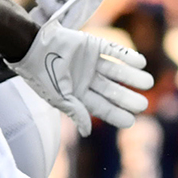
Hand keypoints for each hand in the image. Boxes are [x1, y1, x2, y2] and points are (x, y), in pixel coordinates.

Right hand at [13, 5, 153, 135]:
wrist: (30, 47)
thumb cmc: (40, 75)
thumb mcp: (57, 97)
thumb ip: (75, 111)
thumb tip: (88, 133)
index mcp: (78, 93)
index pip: (101, 107)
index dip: (116, 114)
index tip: (131, 120)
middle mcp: (87, 79)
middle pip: (112, 90)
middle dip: (126, 97)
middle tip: (142, 104)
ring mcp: (91, 62)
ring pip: (117, 71)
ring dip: (132, 76)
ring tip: (147, 82)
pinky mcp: (93, 45)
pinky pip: (114, 51)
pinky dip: (127, 55)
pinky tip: (140, 62)